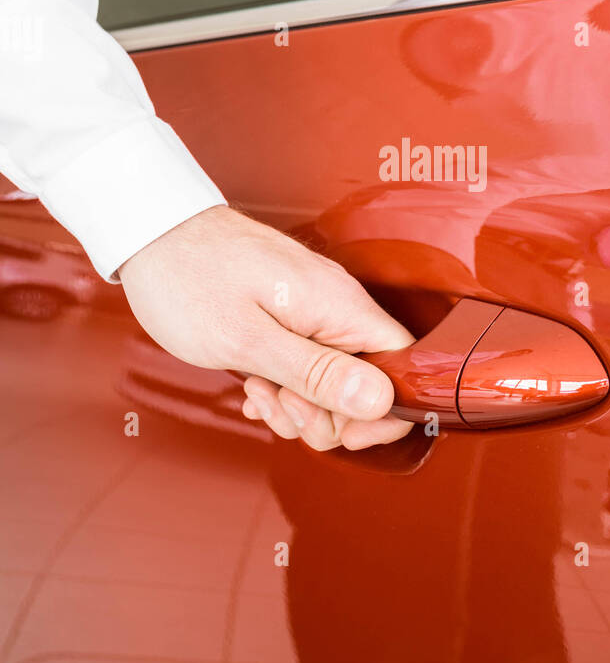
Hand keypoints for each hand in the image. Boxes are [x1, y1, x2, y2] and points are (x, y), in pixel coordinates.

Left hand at [118, 205, 413, 450]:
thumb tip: (382, 401)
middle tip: (277, 402)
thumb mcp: (248, 340)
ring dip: (298, 402)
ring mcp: (315, 308)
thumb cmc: (189, 278)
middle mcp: (337, 305)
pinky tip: (254, 383)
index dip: (381, 414)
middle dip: (325, 414)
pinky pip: (308, 364)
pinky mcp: (293, 312)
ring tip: (255, 387)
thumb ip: (317, 373)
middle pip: (369, 384)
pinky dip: (285, 385)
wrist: (152, 232)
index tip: (339, 431)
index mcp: (339, 307)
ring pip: (334, 380)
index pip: (404, 369)